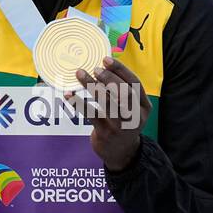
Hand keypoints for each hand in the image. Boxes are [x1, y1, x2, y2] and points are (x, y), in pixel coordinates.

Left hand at [70, 56, 151, 171]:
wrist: (122, 154)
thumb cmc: (123, 124)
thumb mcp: (130, 108)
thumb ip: (122, 91)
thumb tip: (103, 66)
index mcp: (143, 106)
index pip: (134, 83)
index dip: (120, 70)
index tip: (106, 59)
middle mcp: (135, 116)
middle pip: (124, 93)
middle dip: (108, 78)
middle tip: (94, 68)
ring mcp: (121, 126)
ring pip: (107, 103)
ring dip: (92, 86)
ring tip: (80, 75)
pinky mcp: (106, 134)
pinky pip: (91, 115)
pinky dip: (79, 103)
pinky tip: (69, 94)